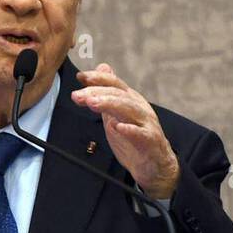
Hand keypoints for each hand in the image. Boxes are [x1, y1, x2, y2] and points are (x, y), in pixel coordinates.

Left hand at [71, 63, 179, 198]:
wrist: (154, 165)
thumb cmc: (134, 139)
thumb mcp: (116, 113)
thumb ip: (108, 93)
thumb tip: (101, 68)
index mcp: (130, 100)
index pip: (114, 83)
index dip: (98, 78)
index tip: (81, 77)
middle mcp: (139, 108)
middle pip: (118, 94)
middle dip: (97, 92)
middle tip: (78, 96)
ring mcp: (146, 124)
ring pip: (129, 109)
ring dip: (110, 104)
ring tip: (93, 104)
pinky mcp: (151, 141)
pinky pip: (141, 134)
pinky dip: (130, 130)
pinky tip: (118, 127)